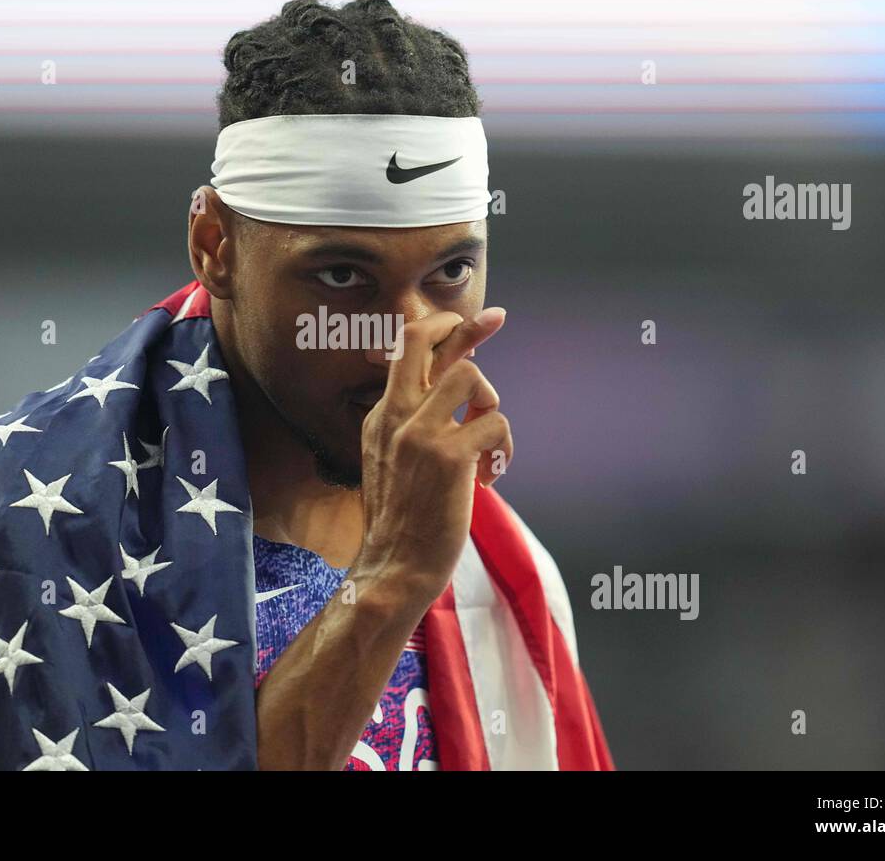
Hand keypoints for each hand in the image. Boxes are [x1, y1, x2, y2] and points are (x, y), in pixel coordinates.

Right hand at [354, 307, 512, 605]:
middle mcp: (394, 416)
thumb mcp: (391, 463)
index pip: (405, 354)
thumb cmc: (403, 523)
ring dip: (491, 403)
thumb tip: (451, 396)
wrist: (395, 567)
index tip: (465, 317)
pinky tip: (490, 478)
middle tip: (494, 319)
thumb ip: (412, 426)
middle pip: (423, 341)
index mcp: (381, 417)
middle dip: (464, 325)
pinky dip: (503, 449)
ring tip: (488, 441)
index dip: (439, 328)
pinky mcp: (449, 456)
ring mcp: (419, 434)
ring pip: (470, 376)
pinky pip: (495, 424)